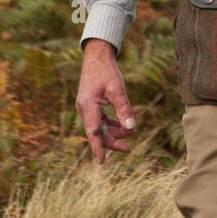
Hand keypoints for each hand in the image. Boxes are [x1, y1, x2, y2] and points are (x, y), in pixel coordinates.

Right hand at [76, 38, 135, 163]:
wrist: (96, 56)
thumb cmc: (106, 71)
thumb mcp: (118, 89)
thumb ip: (124, 109)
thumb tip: (132, 128)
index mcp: (88, 105)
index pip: (93, 131)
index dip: (98, 147)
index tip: (102, 161)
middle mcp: (84, 109)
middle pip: (97, 132)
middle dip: (112, 141)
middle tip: (128, 148)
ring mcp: (86, 107)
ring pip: (99, 127)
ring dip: (113, 132)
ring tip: (131, 133)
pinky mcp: (90, 105)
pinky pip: (99, 120)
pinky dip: (111, 124)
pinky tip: (123, 126)